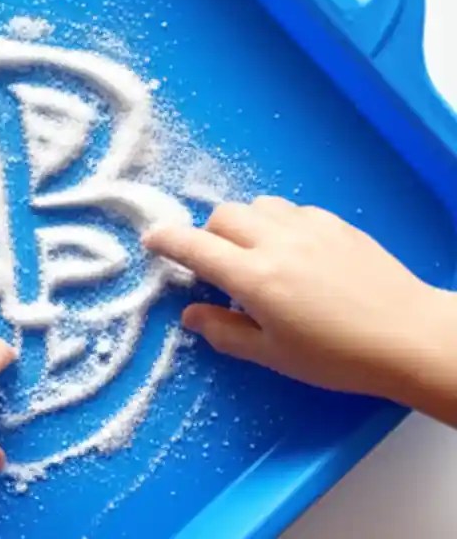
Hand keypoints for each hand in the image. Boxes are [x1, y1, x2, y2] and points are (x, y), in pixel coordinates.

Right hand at [143, 196, 456, 413]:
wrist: (410, 337)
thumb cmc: (338, 356)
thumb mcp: (273, 355)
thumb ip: (225, 332)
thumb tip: (190, 315)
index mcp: (254, 278)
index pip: (193, 246)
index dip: (166, 240)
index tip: (152, 240)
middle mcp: (276, 242)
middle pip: (222, 216)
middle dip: (208, 235)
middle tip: (218, 266)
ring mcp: (308, 227)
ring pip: (257, 206)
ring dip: (244, 225)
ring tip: (256, 255)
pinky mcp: (336, 223)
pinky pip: (291, 210)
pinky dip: (279, 224)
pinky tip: (294, 253)